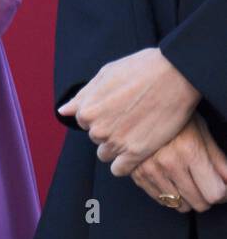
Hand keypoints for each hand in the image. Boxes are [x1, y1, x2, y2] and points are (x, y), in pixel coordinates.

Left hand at [57, 48, 201, 173]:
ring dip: (116, 146)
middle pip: (96, 137)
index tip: (116, 107)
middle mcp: (98, 128)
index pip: (84, 120)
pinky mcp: (136, 154)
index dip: (101, 113)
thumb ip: (82, 96)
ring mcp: (116, 142)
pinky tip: (135, 150)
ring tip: (135, 130)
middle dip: (108, 129)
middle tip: (129, 116)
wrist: (174, 76)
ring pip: (106, 154)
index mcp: (87, 109)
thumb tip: (63, 111)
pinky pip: (119, 169)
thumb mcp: (105, 75)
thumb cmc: (140, 69)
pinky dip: (125, 163)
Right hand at [130, 113, 226, 212]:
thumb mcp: (201, 131)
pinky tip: (170, 178)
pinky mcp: (137, 174)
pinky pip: (161, 200)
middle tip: (204, 182)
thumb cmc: (174, 115)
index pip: (215, 193)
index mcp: (189, 150)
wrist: (138, 104)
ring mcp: (150, 170)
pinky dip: (169, 194)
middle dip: (206, 196)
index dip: (223, 192)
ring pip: (179, 205)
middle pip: (199, 203)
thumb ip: (218, 160)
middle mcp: (169, 162)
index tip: (222, 187)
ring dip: (187, 197)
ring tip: (186, 178)